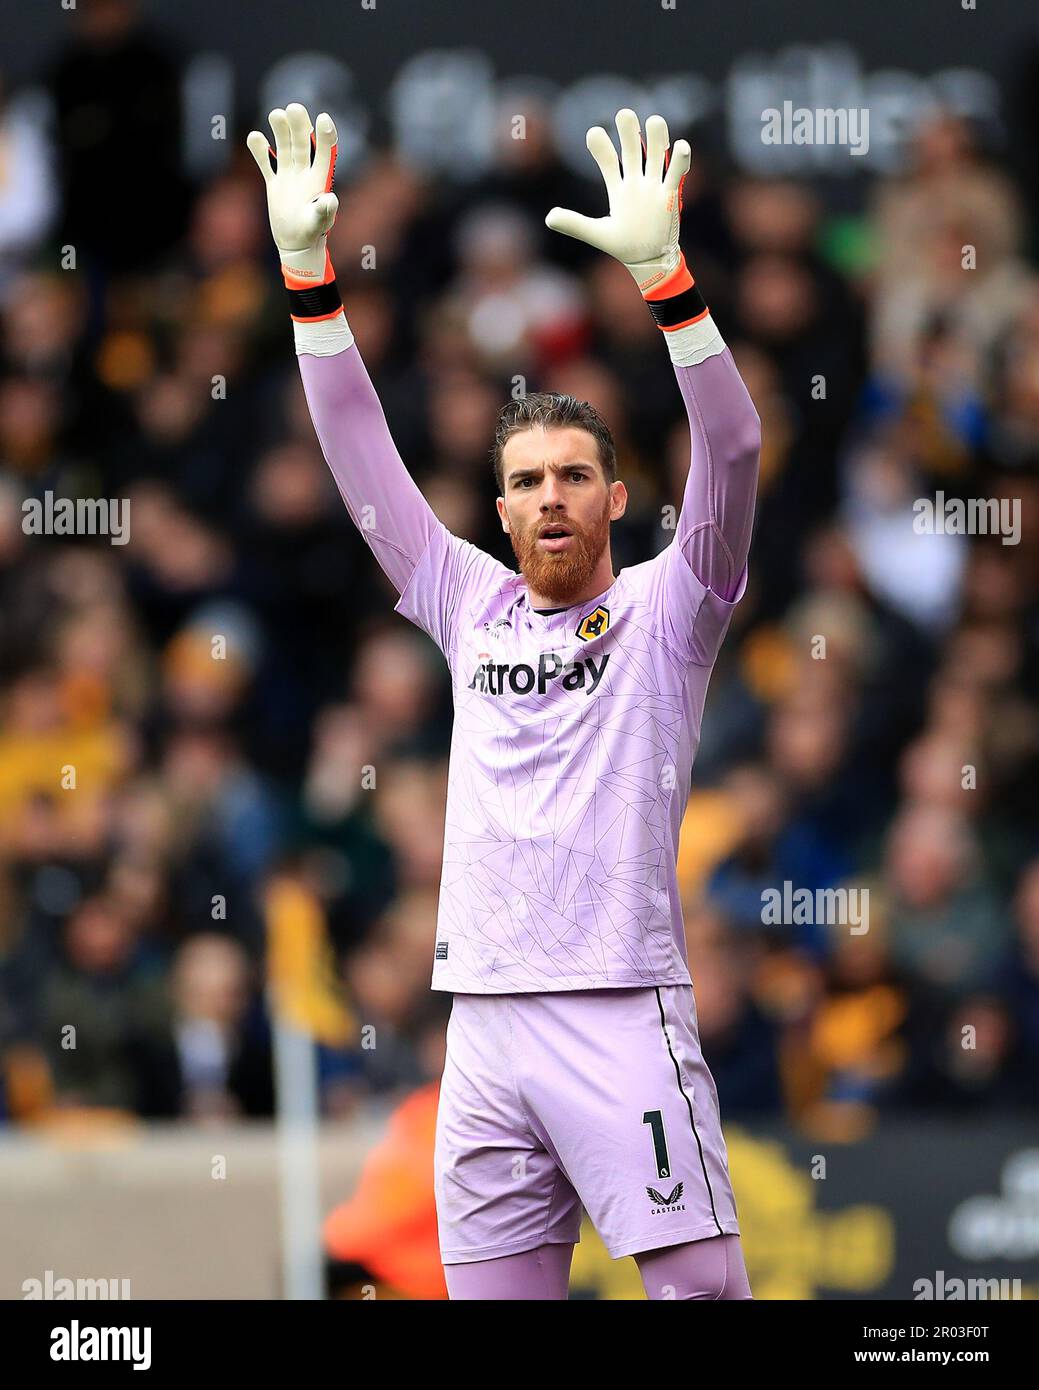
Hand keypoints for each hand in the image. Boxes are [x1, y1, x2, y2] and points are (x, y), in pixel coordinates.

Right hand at [247, 103, 338, 281]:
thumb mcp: (317, 224)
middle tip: (293, 108)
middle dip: (299, 125)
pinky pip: (266, 163)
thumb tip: (331, 199)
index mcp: (319, 179)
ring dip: (280, 130)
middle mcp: (305, 173)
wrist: (295, 244)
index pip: (325, 152)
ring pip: (284, 147)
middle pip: (302, 143)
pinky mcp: (274, 182)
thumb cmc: (311, 235)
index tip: (323, 117)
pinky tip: (255, 137)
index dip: (325, 135)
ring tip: (276, 114)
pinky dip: (260, 151)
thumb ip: (323, 211)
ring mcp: (289, 176)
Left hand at [545, 108, 689, 293]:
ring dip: (657, 138)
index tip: (593, 133)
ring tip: (655, 120)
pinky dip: (680, 160)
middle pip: (633, 150)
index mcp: (618, 188)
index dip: (601, 147)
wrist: (649, 260)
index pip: (609, 161)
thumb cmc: (623, 245)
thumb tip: (548, 217)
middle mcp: (636, 182)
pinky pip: (676, 175)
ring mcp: (654, 187)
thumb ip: (574, 224)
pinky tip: (681, 145)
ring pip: (657, 156)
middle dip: (629, 132)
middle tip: (624, 114)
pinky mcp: (670, 196)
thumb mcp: (596, 234)